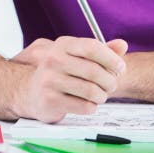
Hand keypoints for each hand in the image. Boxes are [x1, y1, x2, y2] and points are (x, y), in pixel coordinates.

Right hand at [10, 36, 127, 122]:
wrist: (31, 91)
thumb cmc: (60, 73)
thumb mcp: (78, 57)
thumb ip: (101, 51)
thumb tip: (122, 45)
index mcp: (62, 45)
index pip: (92, 47)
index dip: (111, 58)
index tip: (120, 68)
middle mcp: (53, 60)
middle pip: (94, 71)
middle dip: (110, 81)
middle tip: (111, 86)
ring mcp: (50, 80)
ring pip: (91, 91)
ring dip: (101, 96)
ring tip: (99, 95)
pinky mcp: (50, 99)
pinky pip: (84, 106)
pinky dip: (91, 107)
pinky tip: (86, 103)